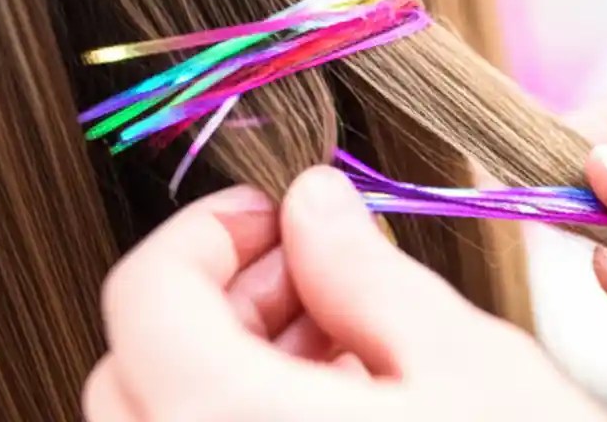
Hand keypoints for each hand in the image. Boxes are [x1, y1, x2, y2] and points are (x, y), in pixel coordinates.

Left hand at [82, 167, 606, 420]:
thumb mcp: (469, 369)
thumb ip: (364, 273)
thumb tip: (314, 205)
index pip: (146, 297)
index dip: (205, 233)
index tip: (271, 216)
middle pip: (136, 366)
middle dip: (223, 298)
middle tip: (315, 273)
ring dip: (228, 366)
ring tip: (339, 347)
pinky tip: (333, 417)